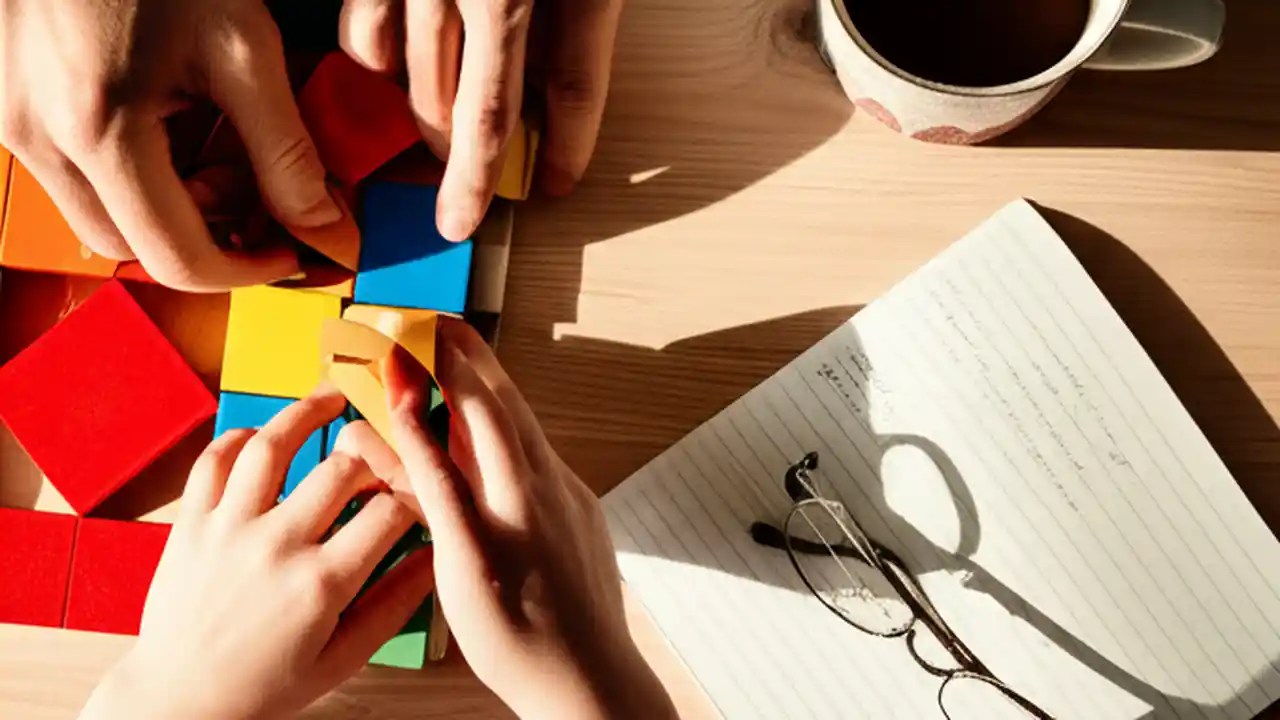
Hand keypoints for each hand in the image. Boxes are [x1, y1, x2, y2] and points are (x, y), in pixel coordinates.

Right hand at [0, 0, 338, 290]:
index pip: (179, 260)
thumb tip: (326, 227)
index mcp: (99, 131)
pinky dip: (138, 170)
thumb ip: (287, 151)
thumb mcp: (244, 48)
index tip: (295, 247)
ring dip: (174, 205)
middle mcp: (38, 140)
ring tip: (225, 143)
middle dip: (211, 237)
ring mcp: (12, 124)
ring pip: (105, 215)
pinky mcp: (9, 105)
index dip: (250, 269)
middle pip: (137, 248)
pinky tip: (178, 118)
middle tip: (264, 191)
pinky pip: (79, 172)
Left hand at [79, 389, 435, 719]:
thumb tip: (437, 556)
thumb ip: (394, 605)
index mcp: (321, 584)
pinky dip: (238, 437)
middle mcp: (276, 547)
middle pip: (342, 468)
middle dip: (373, 452)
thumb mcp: (343, 658)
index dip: (415, 495)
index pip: (389, 513)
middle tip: (383, 448)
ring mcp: (229, 530)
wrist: (180, 702)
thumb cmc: (265, 686)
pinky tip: (262, 434)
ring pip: (272, 446)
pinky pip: (213, 460)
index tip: (419, 493)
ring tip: (332, 397)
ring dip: (307, 412)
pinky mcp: (191, 524)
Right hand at [339, 0, 623, 239]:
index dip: (569, 147)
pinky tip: (387, 75)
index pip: (575, 88)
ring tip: (434, 142)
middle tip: (468, 194)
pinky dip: (375, 66)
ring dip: (432, 130)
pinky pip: (367, 34)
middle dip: (478, 167)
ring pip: (429, 91)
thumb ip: (570, 17)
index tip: (557, 184)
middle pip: (486, 115)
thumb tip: (549, 83)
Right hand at [375, 318, 676, 719]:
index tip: (413, 326)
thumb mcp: (460, 561)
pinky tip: (493, 443)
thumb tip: (411, 420)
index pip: (475, 400)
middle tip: (437, 324)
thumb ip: (435, 485)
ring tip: (460, 367)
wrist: (589, 684)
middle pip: (505, 401)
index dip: (441, 358)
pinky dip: (506, 434)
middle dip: (469, 357)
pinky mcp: (578, 517)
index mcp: (516, 489)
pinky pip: (537, 458)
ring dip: (489, 392)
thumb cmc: (520, 637)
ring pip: (524, 428)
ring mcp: (569, 498)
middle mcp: (548, 483)